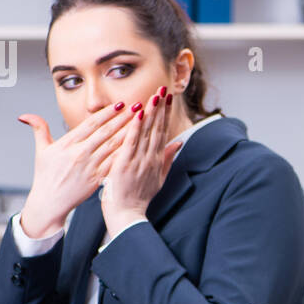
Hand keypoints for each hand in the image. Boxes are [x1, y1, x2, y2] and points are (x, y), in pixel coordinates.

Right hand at [17, 102, 134, 237]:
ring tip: (143, 122)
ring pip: (113, 146)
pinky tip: (139, 145)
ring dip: (129, 133)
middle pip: (106, 132)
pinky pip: (114, 163)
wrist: (49, 203)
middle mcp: (79, 154)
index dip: (107, 113)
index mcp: (67, 144)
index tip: (121, 103)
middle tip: (139, 106)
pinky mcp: (97, 179)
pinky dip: (127, 153)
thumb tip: (24, 115)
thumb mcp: (41, 151)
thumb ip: (38, 129)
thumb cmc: (45, 176)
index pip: (91, 124)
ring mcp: (89, 167)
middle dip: (123, 118)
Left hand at [99, 86, 182, 237]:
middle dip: (161, 107)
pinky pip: (131, 142)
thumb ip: (168, 159)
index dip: (165, 113)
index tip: (167, 97)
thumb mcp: (158, 178)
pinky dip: (135, 127)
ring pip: (146, 132)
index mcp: (156, 160)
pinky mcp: (125, 164)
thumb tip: (179, 143)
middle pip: (157, 128)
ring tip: (155, 95)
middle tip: (164, 88)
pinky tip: (137, 113)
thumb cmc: (139, 198)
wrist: (127, 215)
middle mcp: (150, 158)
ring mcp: (138, 161)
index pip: (162, 131)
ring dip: (150, 112)